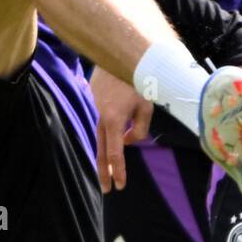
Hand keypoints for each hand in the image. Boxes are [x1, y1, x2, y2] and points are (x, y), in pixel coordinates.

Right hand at [91, 66, 153, 193]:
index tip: (120, 185)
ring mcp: (95, 105)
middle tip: (106, 189)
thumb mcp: (147, 105)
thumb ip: (140, 127)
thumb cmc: (140, 78)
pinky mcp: (95, 97)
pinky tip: (113, 128)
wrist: (121, 52)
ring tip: (108, 166)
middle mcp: (101, 115)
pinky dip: (106, 130)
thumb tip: (130, 140)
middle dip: (104, 171)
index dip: (118, 171)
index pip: (115, 153)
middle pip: (101, 149)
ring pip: (100, 133)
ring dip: (104, 150)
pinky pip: (101, 118)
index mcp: (113, 119)